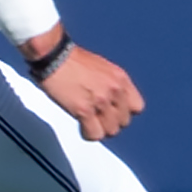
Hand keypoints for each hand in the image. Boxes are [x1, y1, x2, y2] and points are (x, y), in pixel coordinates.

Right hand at [27, 34, 144, 140]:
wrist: (54, 56)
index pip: (137, 107)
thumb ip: (112, 85)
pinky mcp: (84, 110)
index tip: (113, 111)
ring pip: (111, 131)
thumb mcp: (102, 67)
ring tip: (88, 121)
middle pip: (124, 122)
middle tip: (97, 116)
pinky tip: (81, 125)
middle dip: (111, 121)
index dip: (124, 111)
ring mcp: (100, 101)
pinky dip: (88, 133)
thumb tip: (113, 103)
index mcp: (120, 78)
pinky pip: (95, 134)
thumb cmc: (73, 60)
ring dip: (99, 128)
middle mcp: (114, 90)